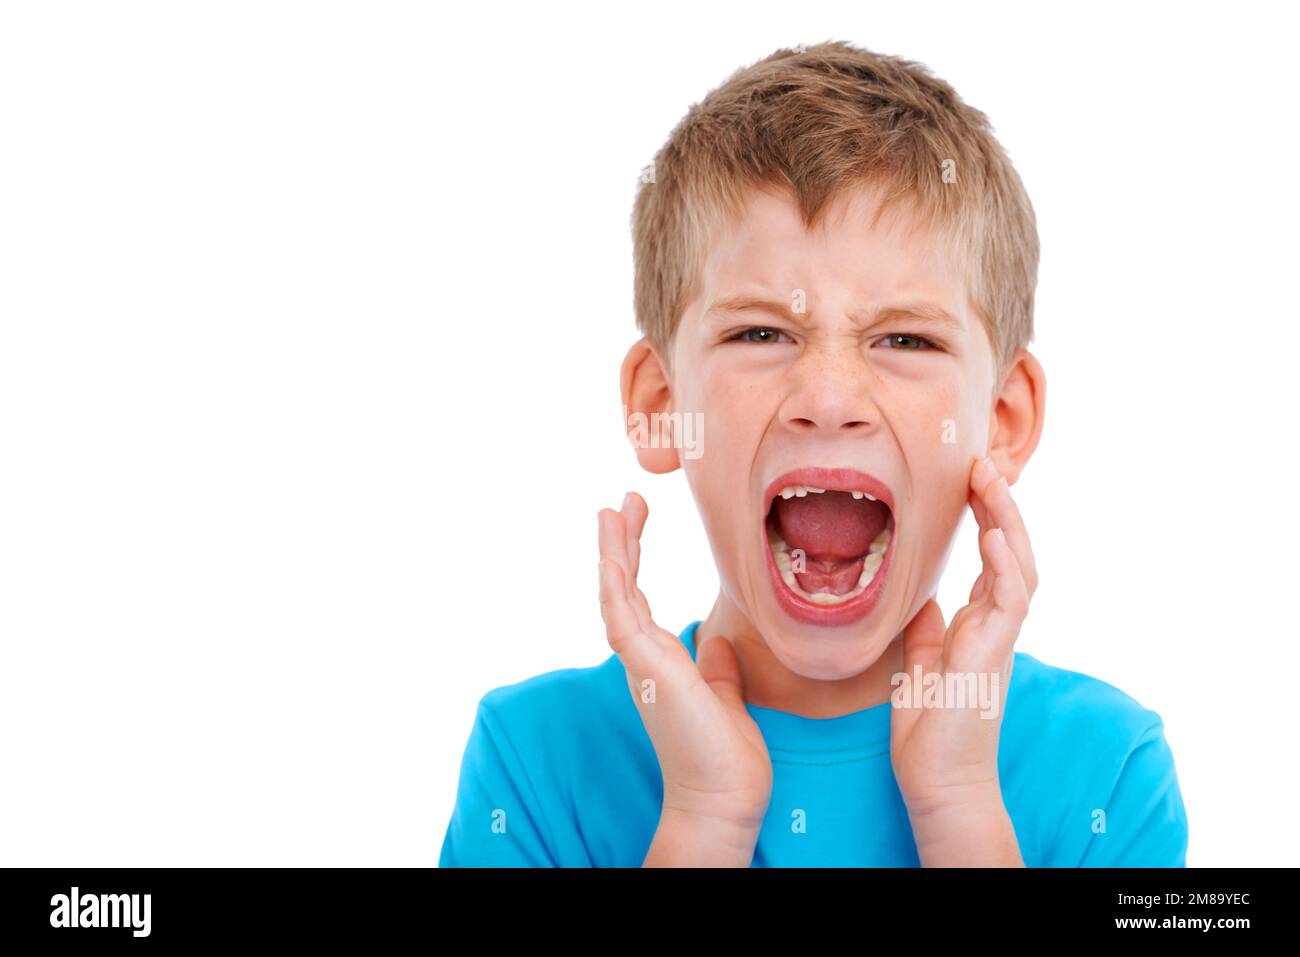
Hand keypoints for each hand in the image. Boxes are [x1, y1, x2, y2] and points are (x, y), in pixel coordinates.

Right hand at [598, 492, 772, 843]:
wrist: (722, 800)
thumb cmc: (726, 759)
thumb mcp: (726, 697)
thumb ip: (718, 668)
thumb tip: (715, 641)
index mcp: (661, 660)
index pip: (639, 597)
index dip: (633, 556)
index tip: (635, 517)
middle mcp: (644, 658)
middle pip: (623, 587)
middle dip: (622, 541)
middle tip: (625, 500)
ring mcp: (641, 663)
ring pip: (616, 596)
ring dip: (614, 551)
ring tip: (613, 509)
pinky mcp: (646, 670)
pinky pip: (621, 619)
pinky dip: (614, 585)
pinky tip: (611, 554)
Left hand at [890, 457, 1037, 823]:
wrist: (940, 782)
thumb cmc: (930, 732)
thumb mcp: (920, 667)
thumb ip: (927, 629)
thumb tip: (923, 595)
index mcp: (978, 626)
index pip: (989, 560)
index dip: (984, 518)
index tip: (967, 480)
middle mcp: (995, 626)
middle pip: (1010, 552)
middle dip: (998, 505)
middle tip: (981, 463)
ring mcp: (999, 639)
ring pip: (1018, 567)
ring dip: (1005, 521)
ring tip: (989, 479)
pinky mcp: (994, 656)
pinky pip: (1010, 602)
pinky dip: (1004, 567)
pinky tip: (992, 536)